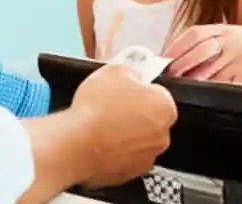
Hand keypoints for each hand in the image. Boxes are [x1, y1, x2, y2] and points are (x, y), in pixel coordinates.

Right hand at [70, 63, 176, 186]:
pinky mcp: (130, 174)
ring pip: (139, 140)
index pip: (157, 93)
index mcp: (165, 107)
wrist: (76, 144)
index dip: (138, 89)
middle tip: (112, 105)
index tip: (125, 89)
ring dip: (126, 133)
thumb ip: (131, 69)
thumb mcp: (113, 70)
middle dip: (135, 112)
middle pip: (151, 118)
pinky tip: (99, 142)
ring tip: (102, 125)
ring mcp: (147, 157)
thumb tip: (134, 70)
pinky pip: (126, 157)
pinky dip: (116, 151)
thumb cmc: (95, 109)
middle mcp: (162, 135)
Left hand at [163, 23, 241, 85]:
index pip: (193, 36)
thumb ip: (208, 42)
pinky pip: (227, 86)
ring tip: (181, 91)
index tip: (162, 62)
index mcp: (221, 29)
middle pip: (197, 54)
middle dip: (180, 68)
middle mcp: (228, 41)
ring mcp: (238, 58)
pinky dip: (214, 92)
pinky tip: (206, 97)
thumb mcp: (231, 34)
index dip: (175, 49)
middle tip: (166, 79)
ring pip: (209, 73)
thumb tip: (179, 59)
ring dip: (193, 83)